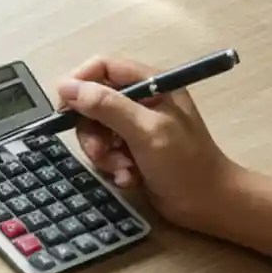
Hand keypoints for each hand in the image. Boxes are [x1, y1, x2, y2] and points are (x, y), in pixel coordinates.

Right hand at [57, 56, 238, 233]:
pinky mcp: (130, 148)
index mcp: (151, 83)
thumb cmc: (185, 163)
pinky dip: (111, 165)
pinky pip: (103, 150)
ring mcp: (134, 125)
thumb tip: (65, 86)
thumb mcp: (145, 131)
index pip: (102, 67)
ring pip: (94, 129)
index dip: (79, 83)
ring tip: (121, 168)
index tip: (63, 107)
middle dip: (92, 130)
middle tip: (100, 151)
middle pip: (92, 102)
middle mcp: (140, 100)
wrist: (208, 205)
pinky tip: (128, 177)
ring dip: (102, 153)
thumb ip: (106, 106)